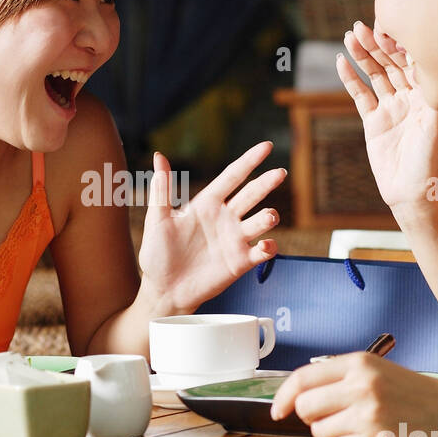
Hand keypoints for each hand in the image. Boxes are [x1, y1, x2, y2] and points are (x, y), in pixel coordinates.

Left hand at [137, 141, 285, 311]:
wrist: (164, 290)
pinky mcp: (240, 262)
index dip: (249, 161)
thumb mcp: (157, 220)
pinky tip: (265, 245)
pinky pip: (262, 251)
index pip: (233, 176)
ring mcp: (235, 240)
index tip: (267, 146)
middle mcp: (225, 218)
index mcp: (207, 204)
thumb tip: (159, 156)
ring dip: (269, 216)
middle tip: (280, 173)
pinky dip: (269, 247)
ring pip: (261, 221)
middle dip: (267, 183)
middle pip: (252, 194)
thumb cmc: (157, 255)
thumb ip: (162, 190)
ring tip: (268, 216)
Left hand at [270, 353, 437, 436]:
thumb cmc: (410, 390)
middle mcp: (362, 387)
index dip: (284, 396)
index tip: (278, 409)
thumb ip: (337, 375)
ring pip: (320, 431)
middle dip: (311, 415)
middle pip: (306, 408)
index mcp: (359, 363)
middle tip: (330, 414)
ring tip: (357, 423)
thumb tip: (297, 394)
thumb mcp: (374, 368)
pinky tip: (369, 436)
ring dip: (331, 432)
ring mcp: (369, 416)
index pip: (303, 378)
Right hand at [339, 20, 437, 210]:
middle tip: (360, 26)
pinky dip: (351, 78)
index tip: (386, 28)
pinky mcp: (374, 121)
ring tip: (349, 36)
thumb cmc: (430, 160)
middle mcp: (410, 97)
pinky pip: (360, 95)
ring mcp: (391, 108)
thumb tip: (426, 63)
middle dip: (376, 44)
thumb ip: (430, 94)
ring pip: (375, 75)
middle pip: (391, 64)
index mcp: (428, 94)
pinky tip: (341, 61)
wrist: (412, 191)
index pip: (412, 61)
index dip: (399, 44)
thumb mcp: (436, 124)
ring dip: (363, 56)